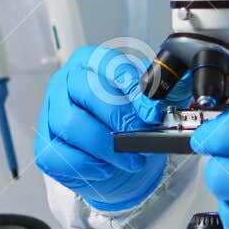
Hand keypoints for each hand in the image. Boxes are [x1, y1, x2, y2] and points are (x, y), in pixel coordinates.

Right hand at [35, 45, 169, 210]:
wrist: (110, 150)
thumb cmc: (126, 116)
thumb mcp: (149, 97)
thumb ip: (164, 90)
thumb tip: (183, 87)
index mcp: (91, 61)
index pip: (108, 64)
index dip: (131, 86)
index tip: (151, 109)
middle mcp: (66, 81)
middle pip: (85, 92)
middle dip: (118, 117)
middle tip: (141, 134)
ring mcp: (51, 111)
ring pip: (70, 124)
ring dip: (105, 146)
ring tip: (130, 158)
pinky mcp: (45, 142)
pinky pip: (59, 154)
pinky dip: (86, 165)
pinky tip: (105, 167)